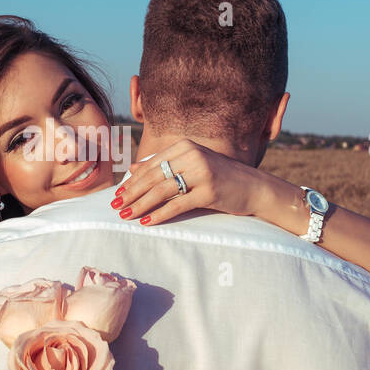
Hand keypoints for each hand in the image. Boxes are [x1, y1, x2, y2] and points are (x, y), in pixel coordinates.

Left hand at [111, 139, 276, 225]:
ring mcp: (201, 172)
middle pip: (153, 177)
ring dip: (141, 205)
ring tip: (126, 216)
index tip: (117, 195)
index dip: (132, 181)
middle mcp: (191, 155)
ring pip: (162, 191)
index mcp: (184, 146)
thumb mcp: (191, 165)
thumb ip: (163, 164)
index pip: (151, 166)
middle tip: (115, 207)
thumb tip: (133, 168)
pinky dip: (160, 214)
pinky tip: (147, 222)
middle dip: (131, 194)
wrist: (254, 187)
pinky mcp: (209, 191)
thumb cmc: (220, 177)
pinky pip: (178, 204)